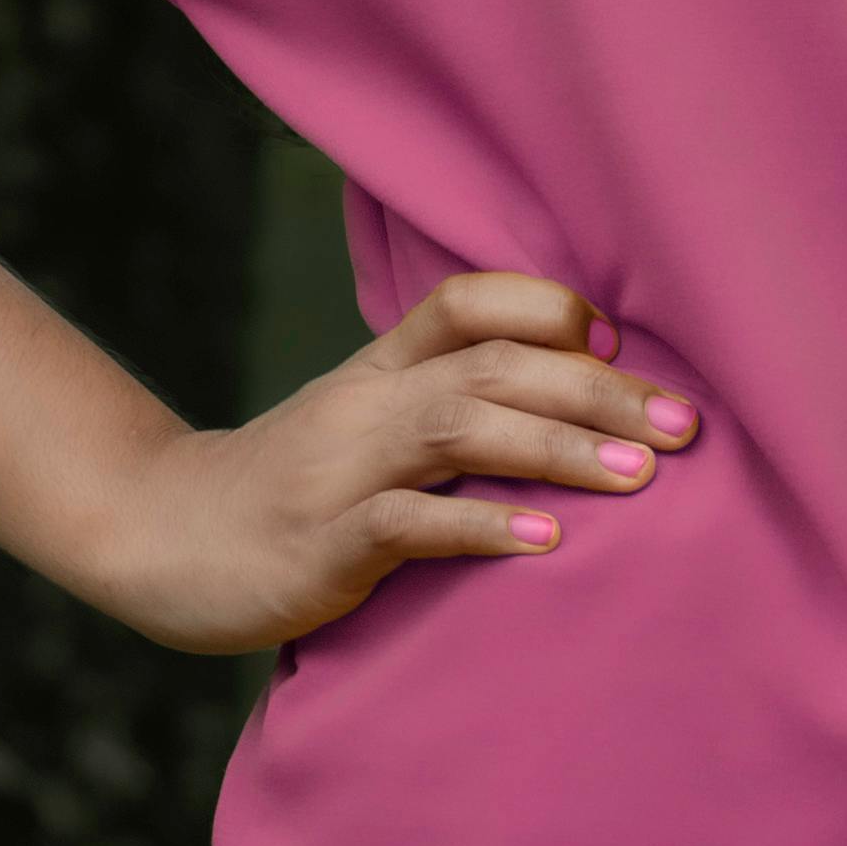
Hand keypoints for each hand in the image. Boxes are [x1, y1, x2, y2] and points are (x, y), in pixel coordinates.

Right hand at [80, 271, 699, 655]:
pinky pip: (410, 525)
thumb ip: (444, 406)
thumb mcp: (362, 428)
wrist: (161, 538)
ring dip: (559, 449)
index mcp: (379, 369)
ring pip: (460, 430)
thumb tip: (571, 407)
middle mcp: (366, 404)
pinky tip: (545, 543)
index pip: (466, 302)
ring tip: (640, 477)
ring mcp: (342, 470)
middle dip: (598, 393)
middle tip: (685, 428)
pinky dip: (482, 528)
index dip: (546, 310)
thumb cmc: (289, 489)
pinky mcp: (323, 543)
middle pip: (492, 367)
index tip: (619, 348)